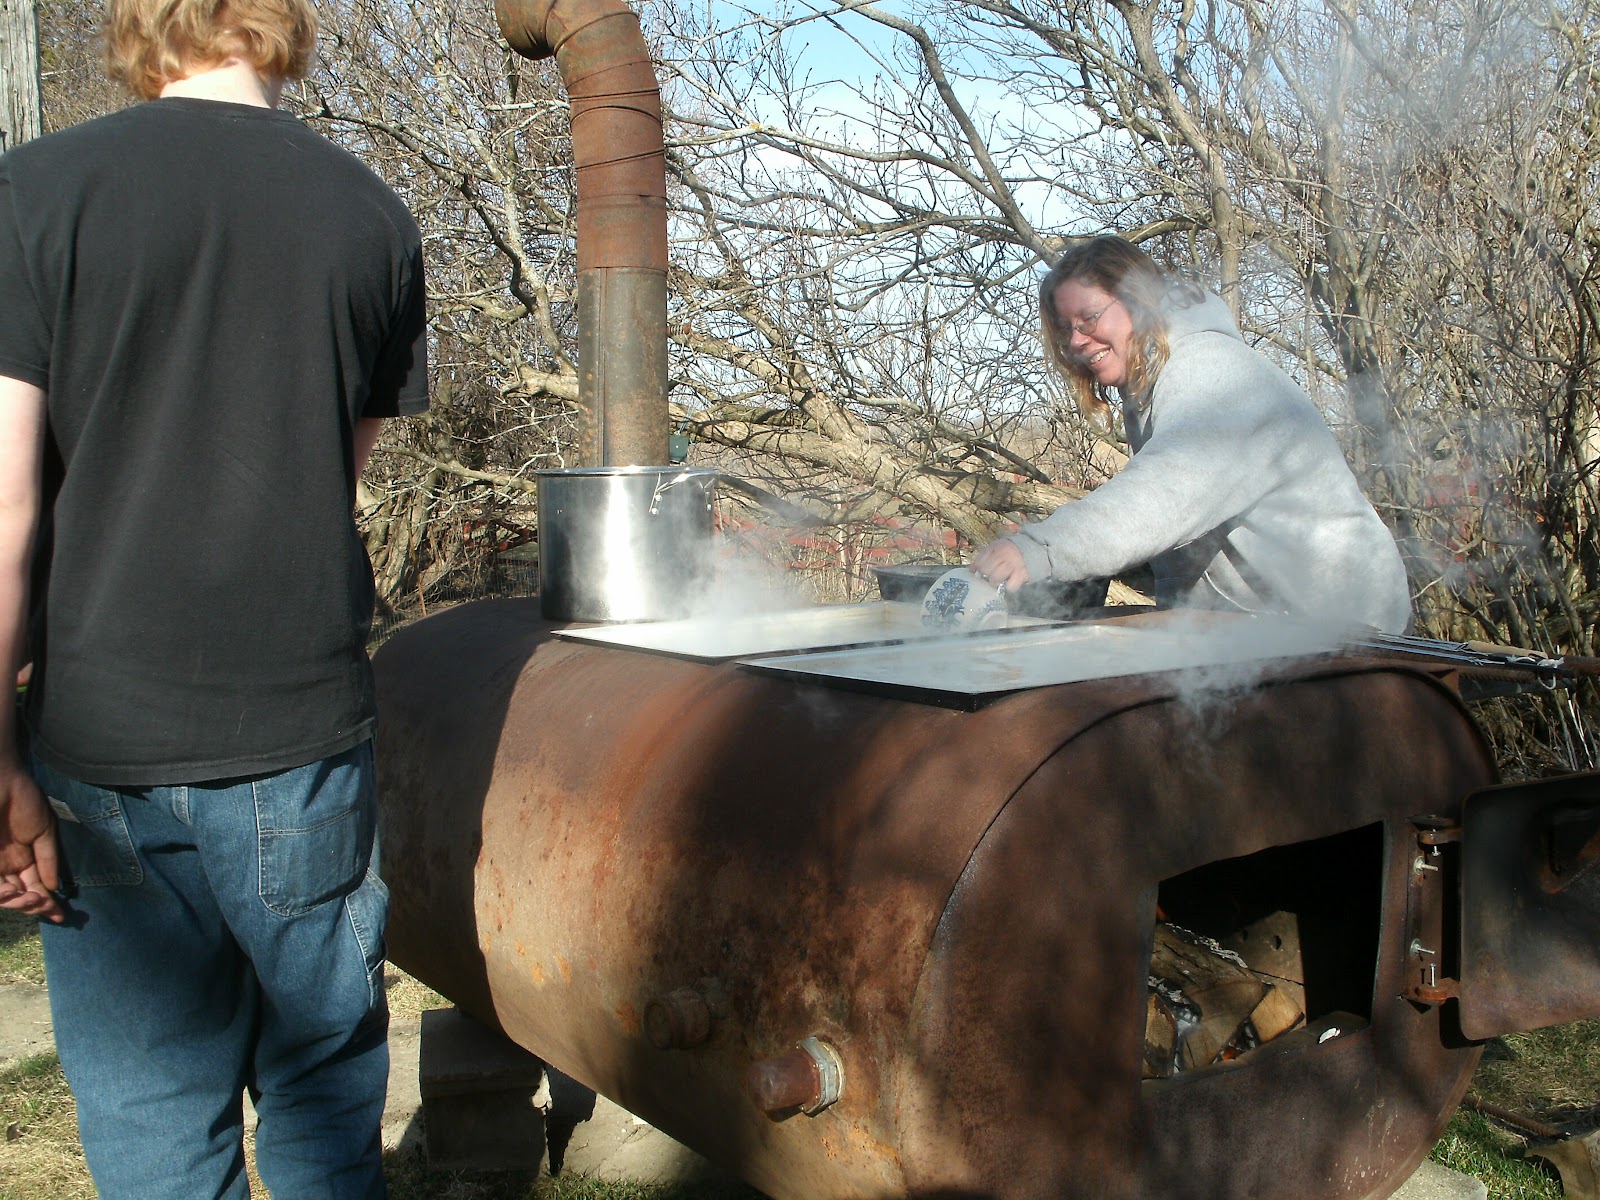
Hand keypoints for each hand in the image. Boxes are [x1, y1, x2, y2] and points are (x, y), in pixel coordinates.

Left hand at [0, 763, 63, 922]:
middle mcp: (6, 866)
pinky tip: (13, 891)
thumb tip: (54, 886)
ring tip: (30, 898)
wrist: (2, 783)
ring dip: (19, 903)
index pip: (36, 887)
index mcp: (22, 860)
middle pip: (20, 897)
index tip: (63, 916)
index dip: (48, 903)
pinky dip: (2, 894)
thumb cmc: (24, 802)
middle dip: (34, 906)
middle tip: (45, 905)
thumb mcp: (45, 832)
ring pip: (4, 896)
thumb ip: (48, 860)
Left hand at [969, 539, 1029, 588]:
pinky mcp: (1022, 574)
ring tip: (998, 580)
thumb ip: (983, 558)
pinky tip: (1008, 583)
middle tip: (991, 575)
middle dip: (986, 575)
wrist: (1031, 550)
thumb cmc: (1008, 552)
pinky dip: (1008, 587)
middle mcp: (1005, 555)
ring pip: (995, 579)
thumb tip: (971, 570)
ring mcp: (1014, 564)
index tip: (980, 571)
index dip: (978, 569)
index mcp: (996, 547)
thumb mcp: (995, 549)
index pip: (980, 562)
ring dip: (995, 582)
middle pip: (986, 571)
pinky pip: (1010, 587)